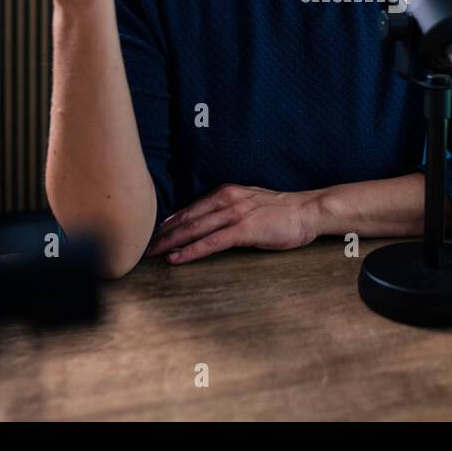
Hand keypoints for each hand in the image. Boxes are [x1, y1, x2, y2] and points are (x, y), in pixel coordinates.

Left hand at [147, 184, 321, 263]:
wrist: (308, 211)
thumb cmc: (283, 212)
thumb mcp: (251, 202)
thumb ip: (231, 208)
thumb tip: (212, 222)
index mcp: (227, 192)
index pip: (191, 208)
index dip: (171, 221)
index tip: (153, 232)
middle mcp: (227, 200)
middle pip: (188, 218)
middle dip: (163, 233)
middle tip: (143, 245)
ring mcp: (235, 214)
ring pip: (194, 229)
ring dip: (170, 242)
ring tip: (152, 254)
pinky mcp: (243, 230)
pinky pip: (210, 243)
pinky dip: (190, 251)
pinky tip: (176, 258)